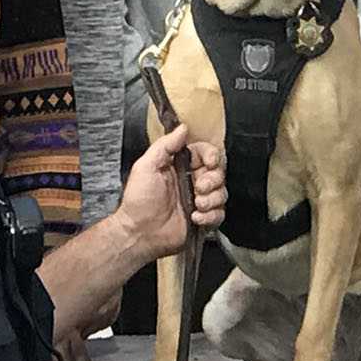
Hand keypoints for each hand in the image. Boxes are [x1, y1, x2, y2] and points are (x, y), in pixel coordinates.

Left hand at [117, 121, 216, 258]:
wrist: (139, 232)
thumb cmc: (138, 201)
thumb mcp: (146, 166)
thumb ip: (165, 145)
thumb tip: (182, 128)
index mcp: (179, 166)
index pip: (205, 153)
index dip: (211, 156)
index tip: (209, 162)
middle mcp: (191, 181)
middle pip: (218, 172)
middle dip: (213, 179)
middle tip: (199, 187)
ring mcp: (198, 200)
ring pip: (222, 193)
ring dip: (211, 199)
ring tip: (196, 205)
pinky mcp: (203, 219)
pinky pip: (219, 214)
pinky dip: (210, 216)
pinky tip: (196, 217)